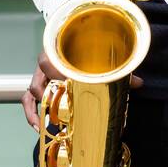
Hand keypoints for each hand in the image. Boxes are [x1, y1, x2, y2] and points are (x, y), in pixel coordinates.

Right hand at [22, 50, 142, 130]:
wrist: (75, 39)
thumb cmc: (85, 50)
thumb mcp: (101, 59)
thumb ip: (118, 71)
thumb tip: (139, 83)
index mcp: (58, 52)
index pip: (51, 63)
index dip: (59, 75)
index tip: (71, 87)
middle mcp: (46, 65)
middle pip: (39, 80)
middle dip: (51, 97)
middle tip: (65, 110)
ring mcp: (41, 76)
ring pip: (32, 93)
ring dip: (37, 110)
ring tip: (45, 126)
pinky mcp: (39, 86)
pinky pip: (28, 101)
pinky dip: (32, 114)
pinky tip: (39, 127)